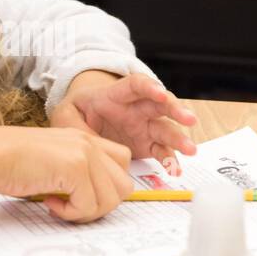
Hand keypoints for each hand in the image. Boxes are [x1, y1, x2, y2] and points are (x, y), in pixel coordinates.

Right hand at [0, 125, 134, 221]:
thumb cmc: (11, 162)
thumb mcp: (52, 161)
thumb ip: (76, 172)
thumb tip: (95, 201)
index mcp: (84, 138)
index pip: (122, 163)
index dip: (108, 186)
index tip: (82, 196)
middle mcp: (89, 142)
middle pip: (124, 185)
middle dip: (102, 204)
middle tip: (74, 206)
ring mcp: (85, 154)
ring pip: (111, 200)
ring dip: (86, 212)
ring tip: (60, 206)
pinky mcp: (75, 168)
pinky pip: (89, 206)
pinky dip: (70, 214)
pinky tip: (49, 203)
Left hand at [49, 71, 197, 176]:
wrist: (83, 120)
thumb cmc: (77, 112)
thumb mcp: (65, 113)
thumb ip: (73, 123)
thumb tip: (88, 141)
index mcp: (118, 95)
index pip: (136, 85)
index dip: (150, 88)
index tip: (160, 94)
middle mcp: (137, 109)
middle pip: (161, 105)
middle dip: (176, 110)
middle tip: (189, 119)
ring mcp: (145, 126)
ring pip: (166, 129)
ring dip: (179, 139)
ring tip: (191, 150)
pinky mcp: (147, 145)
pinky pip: (162, 152)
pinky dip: (170, 161)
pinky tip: (175, 170)